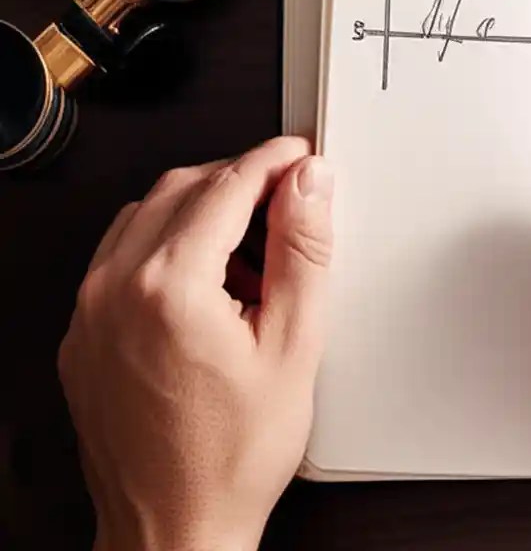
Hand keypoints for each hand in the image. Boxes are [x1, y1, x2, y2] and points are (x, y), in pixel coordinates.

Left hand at [58, 137, 333, 550]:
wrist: (174, 527)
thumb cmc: (231, 457)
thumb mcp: (294, 347)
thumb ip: (303, 252)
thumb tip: (310, 184)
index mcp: (168, 286)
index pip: (227, 185)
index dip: (273, 160)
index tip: (301, 155)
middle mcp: (113, 288)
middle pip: (181, 188)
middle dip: (240, 179)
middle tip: (291, 198)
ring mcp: (89, 312)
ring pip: (145, 216)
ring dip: (201, 210)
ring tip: (255, 254)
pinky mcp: (82, 335)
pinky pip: (119, 258)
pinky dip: (166, 246)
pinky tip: (209, 285)